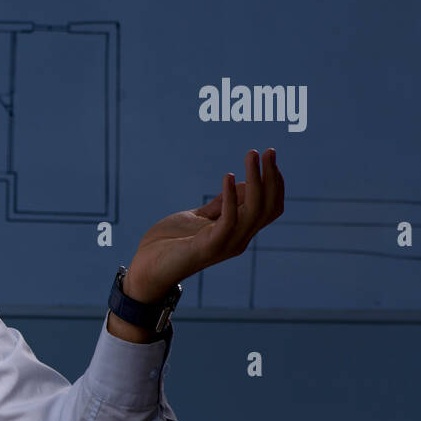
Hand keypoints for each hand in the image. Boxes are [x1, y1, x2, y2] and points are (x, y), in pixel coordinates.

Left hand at [123, 148, 283, 302]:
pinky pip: (229, 220)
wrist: (146, 269)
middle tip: (269, 151)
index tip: (269, 157)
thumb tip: (239, 184)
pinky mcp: (209, 247)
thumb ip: (217, 206)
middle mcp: (239, 240)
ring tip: (252, 155)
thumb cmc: (169, 244)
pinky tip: (228, 176)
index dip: (274, 183)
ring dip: (256, 180)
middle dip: (271, 177)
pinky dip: (231, 197)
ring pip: (254, 211)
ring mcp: (226, 244)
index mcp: (238, 232)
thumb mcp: (197, 218)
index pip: (269, 208)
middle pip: (267, 207)